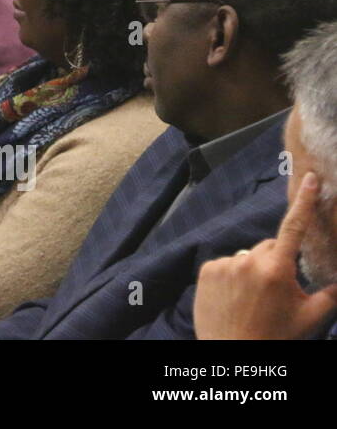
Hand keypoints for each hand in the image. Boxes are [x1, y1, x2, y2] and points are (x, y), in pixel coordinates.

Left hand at [194, 172, 336, 338]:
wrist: (233, 352)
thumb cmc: (276, 336)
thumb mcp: (310, 317)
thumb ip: (331, 294)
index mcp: (278, 270)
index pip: (294, 228)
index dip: (305, 202)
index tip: (310, 179)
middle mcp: (249, 261)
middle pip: (270, 247)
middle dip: (277, 260)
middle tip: (277, 289)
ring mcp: (225, 264)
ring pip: (248, 256)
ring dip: (253, 269)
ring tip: (253, 298)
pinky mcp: (206, 270)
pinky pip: (227, 264)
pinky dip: (232, 275)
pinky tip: (234, 296)